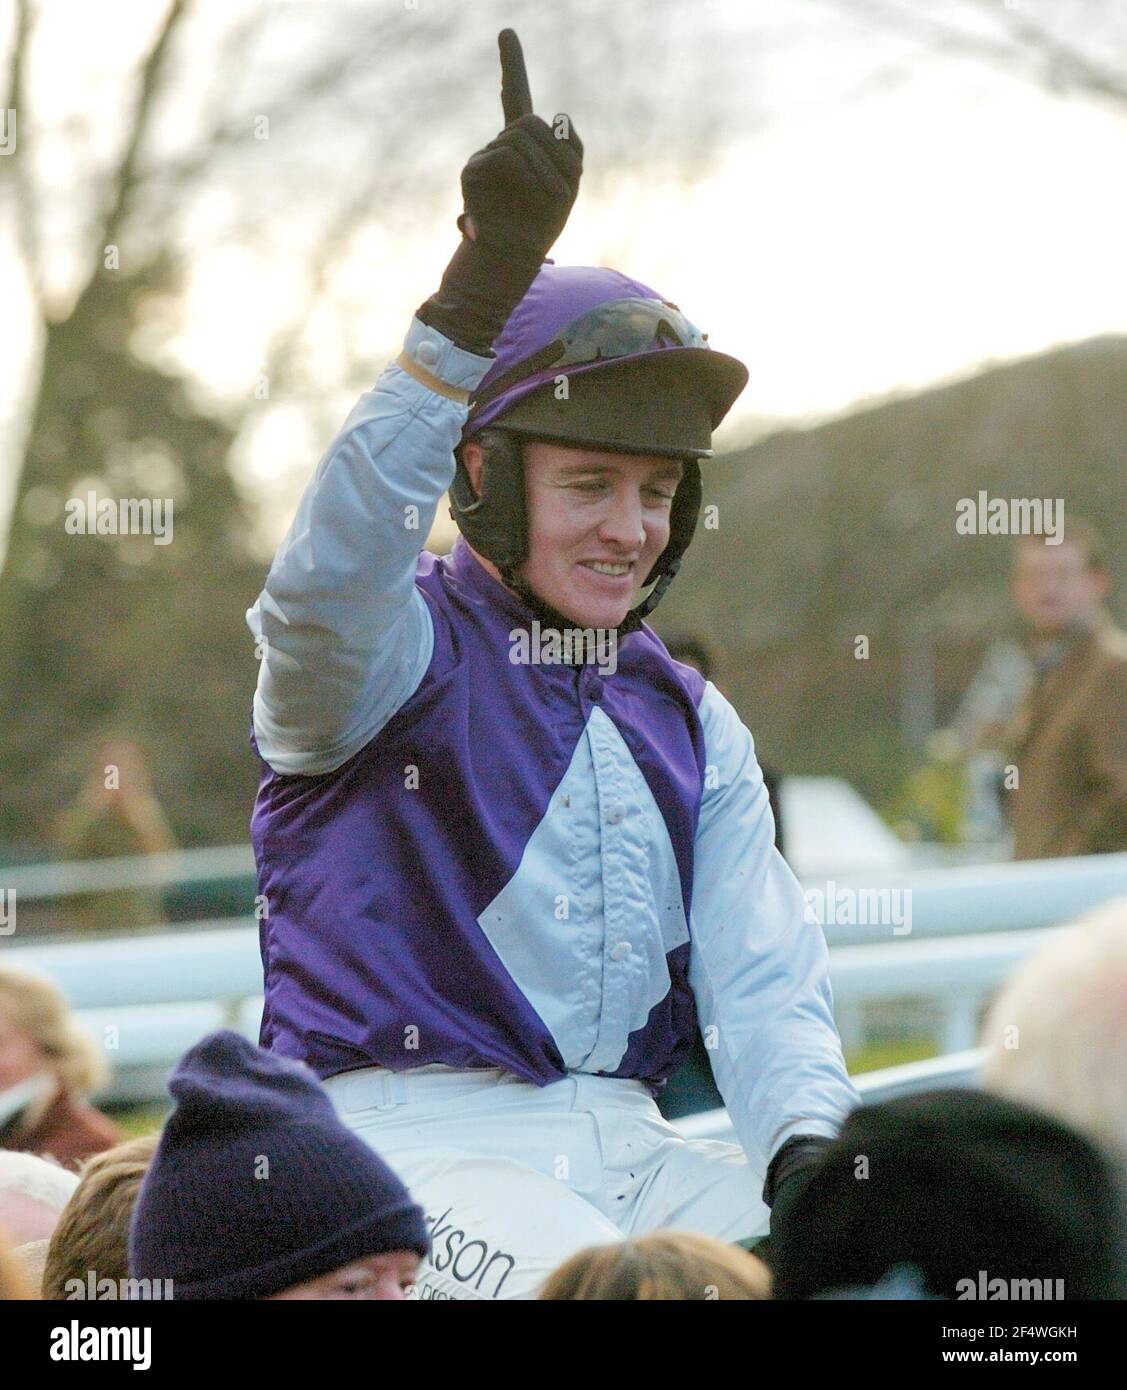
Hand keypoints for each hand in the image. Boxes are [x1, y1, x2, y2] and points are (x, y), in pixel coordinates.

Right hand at [456, 29, 581, 261]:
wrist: (513, 260)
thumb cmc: (541, 226)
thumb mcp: (569, 184)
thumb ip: (569, 147)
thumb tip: (556, 117)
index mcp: (522, 144)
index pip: (516, 96)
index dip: (512, 65)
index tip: (505, 33)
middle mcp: (499, 144)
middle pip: (530, 121)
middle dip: (556, 154)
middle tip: (565, 192)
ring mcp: (484, 156)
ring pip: (521, 136)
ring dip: (546, 170)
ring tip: (551, 201)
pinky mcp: (472, 170)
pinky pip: (507, 155)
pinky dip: (530, 175)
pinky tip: (532, 200)